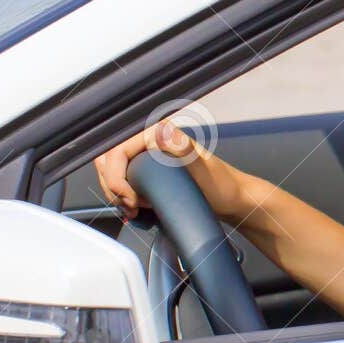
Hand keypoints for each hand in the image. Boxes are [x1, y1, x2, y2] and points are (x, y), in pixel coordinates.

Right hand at [93, 119, 245, 220]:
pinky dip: (124, 196)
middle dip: (113, 187)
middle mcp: (152, 140)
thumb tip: (162, 133)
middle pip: (109, 160)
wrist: (234, 201)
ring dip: (117, 194)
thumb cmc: (223, 186)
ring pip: (114, 171)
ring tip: (135, 210)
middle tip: (131, 207)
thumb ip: (183, 150)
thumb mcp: (202, 170)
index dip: (115, 177)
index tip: (129, 199)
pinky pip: (124, 180)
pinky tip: (136, 208)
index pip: (115, 150)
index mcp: (159, 132)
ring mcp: (150, 155)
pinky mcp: (151, 170)